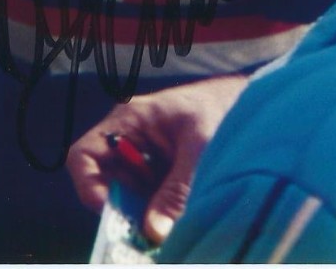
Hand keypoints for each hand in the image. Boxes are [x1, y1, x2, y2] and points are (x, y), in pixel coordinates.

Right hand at [68, 75, 249, 243]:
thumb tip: (154, 231)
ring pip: (129, 200)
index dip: (88, 185)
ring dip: (144, 218)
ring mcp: (145, 162)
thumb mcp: (200, 146)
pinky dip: (160, 217)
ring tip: (169, 228)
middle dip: (123, 211)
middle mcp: (130, 143)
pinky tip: (178, 222)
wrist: (250, 102)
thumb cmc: (221, 108)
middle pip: (106, 185)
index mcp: (130, 120)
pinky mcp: (162, 178)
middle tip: (147, 233)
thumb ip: (178, 188)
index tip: (111, 211)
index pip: (85, 155)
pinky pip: (150, 204)